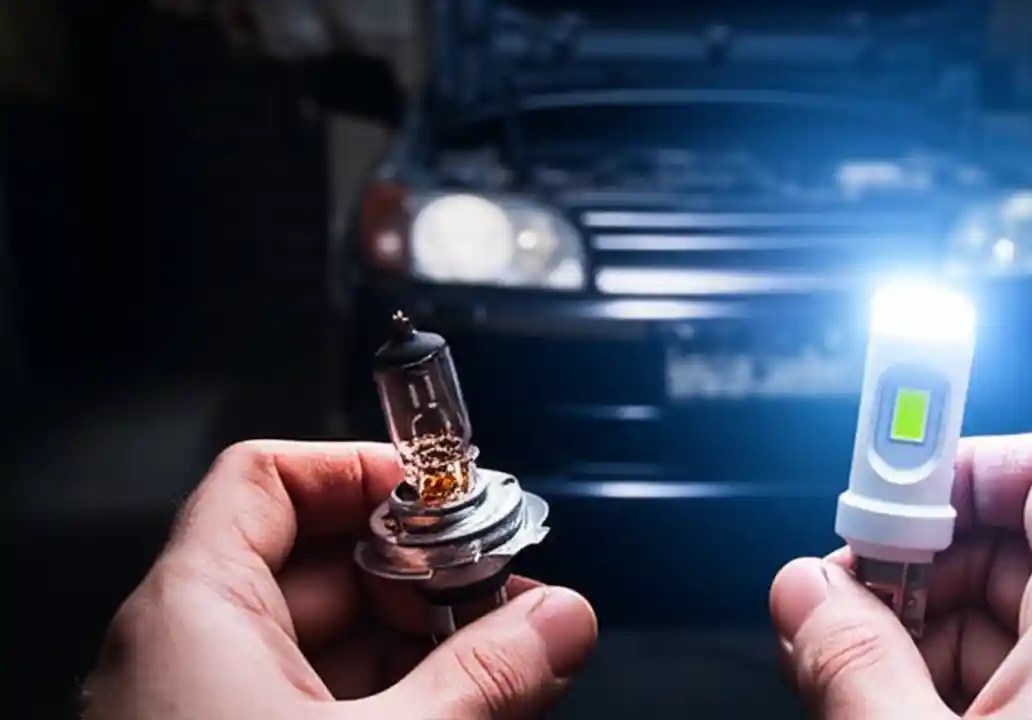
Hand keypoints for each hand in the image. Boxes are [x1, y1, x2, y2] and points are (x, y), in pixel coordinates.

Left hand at [84, 441, 596, 719]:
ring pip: (325, 640)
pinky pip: (317, 704)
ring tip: (505, 660)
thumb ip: (488, 678)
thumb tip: (561, 619)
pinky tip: (462, 712)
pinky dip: (393, 698)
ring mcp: (207, 719)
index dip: (363, 469)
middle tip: (506, 593)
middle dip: (422, 569)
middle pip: (313, 560)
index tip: (449, 492)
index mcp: (195, 615)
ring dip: (421, 641)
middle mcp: (189, 657)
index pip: (269, 479)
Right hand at [770, 432, 1031, 718]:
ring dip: (930, 636)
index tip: (872, 483)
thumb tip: (806, 589)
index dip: (951, 462)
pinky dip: (969, 688)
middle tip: (839, 608)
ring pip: (1031, 626)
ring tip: (855, 681)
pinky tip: (902, 714)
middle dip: (917, 566)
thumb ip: (849, 657)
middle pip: (1026, 548)